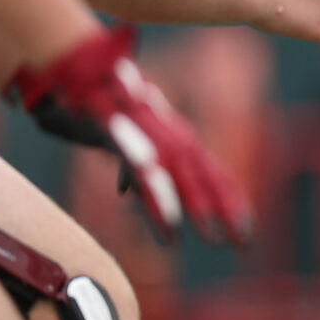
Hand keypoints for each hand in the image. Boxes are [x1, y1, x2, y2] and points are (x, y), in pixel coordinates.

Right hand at [12, 27, 253, 244]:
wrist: (74, 78)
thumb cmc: (100, 111)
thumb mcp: (120, 143)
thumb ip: (130, 168)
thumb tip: (127, 190)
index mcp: (177, 138)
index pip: (211, 172)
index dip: (229, 199)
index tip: (245, 229)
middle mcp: (172, 136)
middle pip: (208, 176)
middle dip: (228, 208)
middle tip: (244, 242)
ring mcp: (152, 136)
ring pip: (183, 178)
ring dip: (200, 209)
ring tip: (215, 238)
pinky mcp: (127, 140)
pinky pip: (149, 177)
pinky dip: (162, 204)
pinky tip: (170, 230)